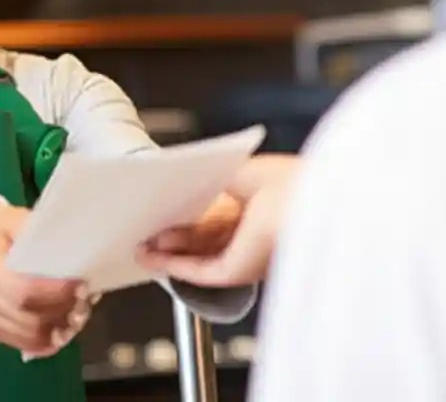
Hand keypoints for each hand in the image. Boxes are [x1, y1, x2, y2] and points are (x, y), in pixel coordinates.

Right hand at [0, 202, 87, 354]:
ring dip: (56, 330)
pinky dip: (43, 340)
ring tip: (76, 315)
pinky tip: (60, 327)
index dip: (55, 293)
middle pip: (25, 318)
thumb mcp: (16, 218)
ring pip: (23, 335)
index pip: (21, 290)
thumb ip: (42, 238)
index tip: (80, 285)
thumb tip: (77, 258)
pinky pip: (16, 342)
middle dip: (60, 313)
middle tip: (84, 301)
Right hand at [138, 155, 297, 286]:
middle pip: (204, 239)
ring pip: (196, 258)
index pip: (219, 213)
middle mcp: (256, 233)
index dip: (189, 212)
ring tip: (139, 243)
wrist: (306, 203)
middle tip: (145, 227)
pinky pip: (197, 272)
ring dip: (166, 253)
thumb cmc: (289, 181)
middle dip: (171, 234)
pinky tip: (151, 257)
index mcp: (263, 204)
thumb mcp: (236, 173)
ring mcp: (246, 256)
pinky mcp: (237, 272)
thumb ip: (207, 181)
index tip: (163, 206)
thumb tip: (181, 182)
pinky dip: (171, 266)